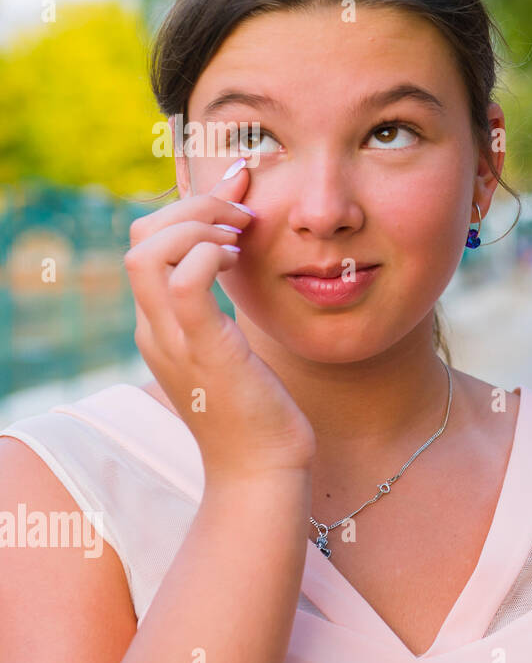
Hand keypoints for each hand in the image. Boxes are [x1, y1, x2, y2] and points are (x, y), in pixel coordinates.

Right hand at [125, 159, 315, 479]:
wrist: (262, 471)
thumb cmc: (258, 408)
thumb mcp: (233, 346)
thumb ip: (223, 306)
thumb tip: (238, 255)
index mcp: (159, 323)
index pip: (147, 242)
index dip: (187, 206)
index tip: (238, 191)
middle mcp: (155, 328)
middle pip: (138, 238)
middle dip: (191, 207)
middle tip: (242, 215)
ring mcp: (174, 342)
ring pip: (148, 253)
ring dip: (198, 227)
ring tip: (240, 238)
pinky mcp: (206, 353)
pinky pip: (185, 286)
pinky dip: (208, 258)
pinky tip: (239, 262)